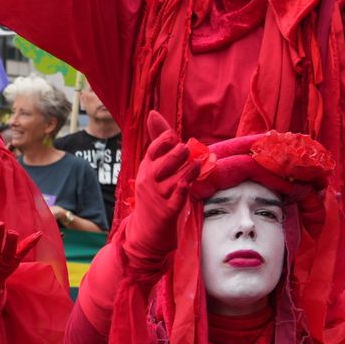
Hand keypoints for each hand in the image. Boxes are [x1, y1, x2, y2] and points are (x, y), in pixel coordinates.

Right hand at [121, 111, 198, 272]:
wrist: (146, 230)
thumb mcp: (153, 168)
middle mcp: (149, 180)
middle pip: (162, 164)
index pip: (153, 150)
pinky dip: (186, 186)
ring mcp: (158, 196)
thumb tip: (153, 112)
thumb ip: (158, 141)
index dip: (162, 142)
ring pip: (174, 179)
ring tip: (198, 162)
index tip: (173, 137)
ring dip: (187, 170)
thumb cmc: (154, 194)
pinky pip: (178, 195)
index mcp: (146, 167)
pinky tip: (195, 178)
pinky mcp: (168, 211)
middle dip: (175, 155)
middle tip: (186, 149)